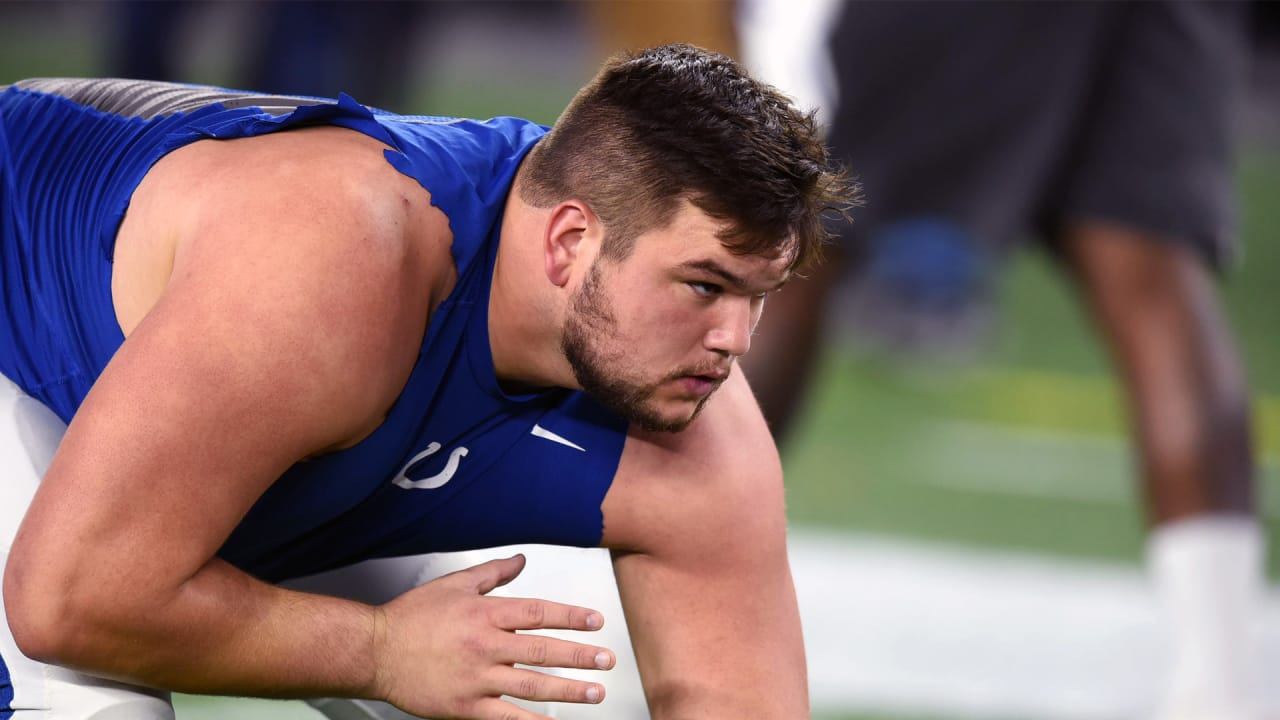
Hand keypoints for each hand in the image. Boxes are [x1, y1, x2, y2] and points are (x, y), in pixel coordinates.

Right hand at [370, 554, 615, 719]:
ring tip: (595, 692)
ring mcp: (476, 678)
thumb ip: (492, 573)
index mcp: (484, 613)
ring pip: (532, 685)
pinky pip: (506, 718)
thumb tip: (521, 560)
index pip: (538, 612)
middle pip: (542, 650)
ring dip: (568, 690)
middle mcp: (485, 645)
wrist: (374, 651)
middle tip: (606, 660)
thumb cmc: (410, 618)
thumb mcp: (453, 584)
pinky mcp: (465, 706)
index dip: (571, 617)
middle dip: (580, 656)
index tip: (595, 621)